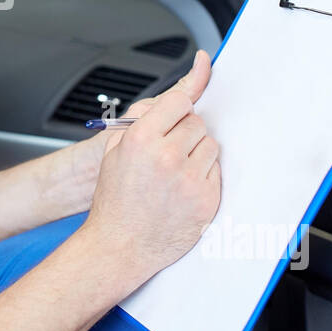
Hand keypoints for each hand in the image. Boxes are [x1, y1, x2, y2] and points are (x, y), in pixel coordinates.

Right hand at [71, 49, 212, 191]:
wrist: (119, 247)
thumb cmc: (115, 200)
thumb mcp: (115, 151)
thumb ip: (142, 117)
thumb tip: (182, 83)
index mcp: (141, 139)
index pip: (179, 102)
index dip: (176, 111)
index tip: (172, 120)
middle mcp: (167, 157)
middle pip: (197, 123)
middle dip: (185, 133)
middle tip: (169, 152)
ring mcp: (188, 179)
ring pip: (210, 145)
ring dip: (197, 153)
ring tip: (175, 172)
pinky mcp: (205, 199)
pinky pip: (216, 171)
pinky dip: (203, 176)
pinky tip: (182, 189)